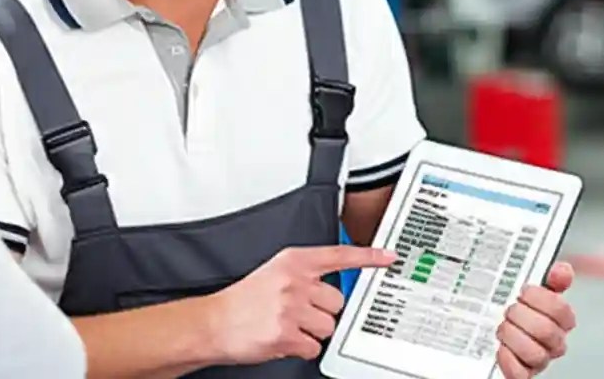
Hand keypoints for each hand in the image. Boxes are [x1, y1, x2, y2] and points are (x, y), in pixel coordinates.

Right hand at [204, 245, 396, 364]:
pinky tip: (284, 339)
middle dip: (322, 312)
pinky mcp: (286, 334)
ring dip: (312, 332)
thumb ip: (305, 274)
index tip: (389, 257)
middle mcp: (295, 281)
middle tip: (298, 312)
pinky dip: (302, 349)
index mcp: (294, 261)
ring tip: (288, 326)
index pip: (340, 254)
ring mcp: (291, 308)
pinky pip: (314, 347)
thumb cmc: (245, 300)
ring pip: (328, 327)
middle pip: (338, 302)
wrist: (214, 323)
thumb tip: (335, 288)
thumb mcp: (276, 272)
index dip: (368, 257)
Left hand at [496, 262, 576, 378]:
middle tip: (509, 310)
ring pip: (535, 353)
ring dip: (512, 336)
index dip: (539, 298)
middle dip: (521, 316)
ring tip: (503, 327)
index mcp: (561, 320)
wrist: (492, 335)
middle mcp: (553, 342)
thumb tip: (562, 270)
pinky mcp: (523, 373)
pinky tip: (501, 347)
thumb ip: (550, 280)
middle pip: (546, 331)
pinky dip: (507, 359)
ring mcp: (540, 359)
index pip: (560, 309)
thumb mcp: (533, 292)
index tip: (523, 291)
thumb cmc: (519, 313)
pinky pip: (519, 373)